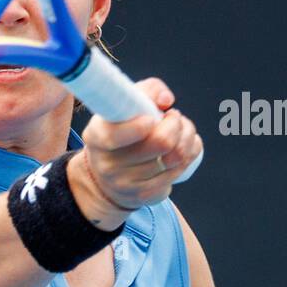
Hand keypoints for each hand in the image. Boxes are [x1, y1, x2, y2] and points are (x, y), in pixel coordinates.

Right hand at [72, 78, 202, 218]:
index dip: (142, 125)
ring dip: (188, 137)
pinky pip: (180, 171)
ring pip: (177, 158)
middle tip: (175, 117)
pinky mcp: (146, 196)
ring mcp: (128, 184)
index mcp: (96, 137)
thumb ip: (146, 91)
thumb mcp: (121, 107)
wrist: (106, 177)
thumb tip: (167, 100)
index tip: (154, 116)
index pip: (116, 136)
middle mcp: (108, 164)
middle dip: (177, 124)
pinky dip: (189, 153)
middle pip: (161, 143)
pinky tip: (182, 145)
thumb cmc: (120, 131)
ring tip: (181, 128)